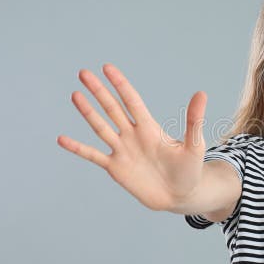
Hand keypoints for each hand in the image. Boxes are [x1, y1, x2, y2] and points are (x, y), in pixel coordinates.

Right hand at [57, 64, 207, 211]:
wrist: (181, 196)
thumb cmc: (190, 170)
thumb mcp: (194, 145)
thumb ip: (193, 121)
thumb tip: (201, 93)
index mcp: (150, 128)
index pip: (132, 100)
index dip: (120, 84)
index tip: (107, 67)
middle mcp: (133, 135)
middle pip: (112, 108)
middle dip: (99, 91)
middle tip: (83, 73)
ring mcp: (122, 150)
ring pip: (101, 127)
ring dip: (88, 112)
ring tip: (75, 95)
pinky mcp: (116, 168)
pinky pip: (93, 155)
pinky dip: (78, 148)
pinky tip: (62, 138)